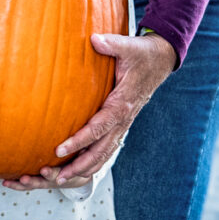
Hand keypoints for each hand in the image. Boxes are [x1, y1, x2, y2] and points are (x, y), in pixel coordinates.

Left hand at [14, 32, 175, 187]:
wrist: (160, 59)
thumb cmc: (142, 54)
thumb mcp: (128, 46)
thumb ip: (111, 44)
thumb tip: (94, 39)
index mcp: (122, 103)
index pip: (98, 127)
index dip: (79, 140)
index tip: (59, 150)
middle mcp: (123, 118)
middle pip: (101, 150)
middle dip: (80, 166)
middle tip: (57, 177)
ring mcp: (123, 123)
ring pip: (105, 153)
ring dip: (85, 168)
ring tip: (62, 180)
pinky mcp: (121, 123)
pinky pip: (107, 147)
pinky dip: (94, 161)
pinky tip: (79, 167)